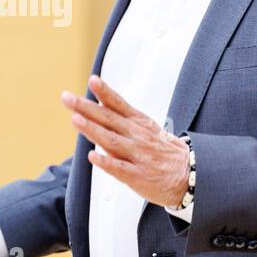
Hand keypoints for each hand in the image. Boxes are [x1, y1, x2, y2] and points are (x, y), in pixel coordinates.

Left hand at [62, 74, 189, 207]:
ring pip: (111, 141)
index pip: (119, 104)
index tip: (93, 80)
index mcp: (139, 123)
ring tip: (75, 120)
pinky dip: (106, 162)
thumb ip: (122, 117)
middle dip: (85, 108)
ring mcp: (137, 155)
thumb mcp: (146, 127)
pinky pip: (119, 168)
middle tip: (67, 98)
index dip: (105, 91)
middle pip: (108, 119)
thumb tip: (98, 102)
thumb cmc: (162, 151)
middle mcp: (137, 136)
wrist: (189, 174)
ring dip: (92, 129)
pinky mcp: (137, 176)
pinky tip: (92, 156)